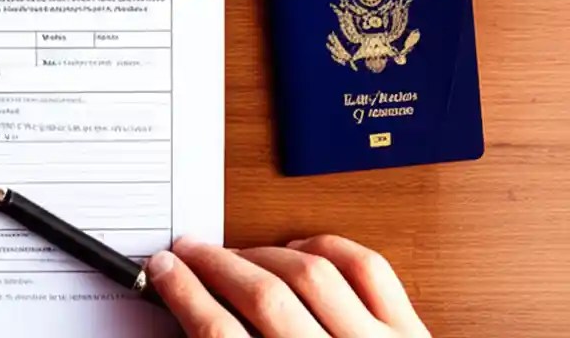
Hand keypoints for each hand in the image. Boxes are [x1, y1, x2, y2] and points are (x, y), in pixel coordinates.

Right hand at [145, 236, 429, 336]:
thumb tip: (191, 314)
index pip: (221, 335)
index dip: (184, 294)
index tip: (165, 271)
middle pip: (262, 297)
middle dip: (214, 264)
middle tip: (188, 252)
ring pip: (311, 273)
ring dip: (262, 253)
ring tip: (237, 253)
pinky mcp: (411, 335)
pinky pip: (367, 268)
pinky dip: (328, 248)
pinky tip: (300, 252)